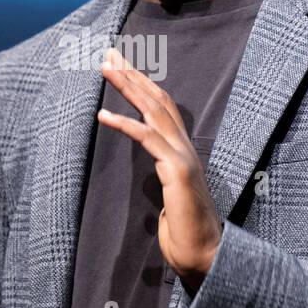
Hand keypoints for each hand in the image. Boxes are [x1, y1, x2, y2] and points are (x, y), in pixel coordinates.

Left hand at [97, 46, 222, 291]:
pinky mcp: (177, 171)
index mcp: (182, 151)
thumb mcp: (169, 194)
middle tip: (108, 53)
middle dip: (132, 74)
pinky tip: (102, 116)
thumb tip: (152, 166)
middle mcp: (185, 147)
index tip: (121, 66)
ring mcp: (183, 157)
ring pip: (154, 111)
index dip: (142, 84)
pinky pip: (148, 139)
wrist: (205, 255)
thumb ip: (163, 174)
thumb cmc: (184, 231)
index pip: (163, 107)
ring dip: (127, 87)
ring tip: (104, 68)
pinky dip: (124, 124)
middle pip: (158, 99)